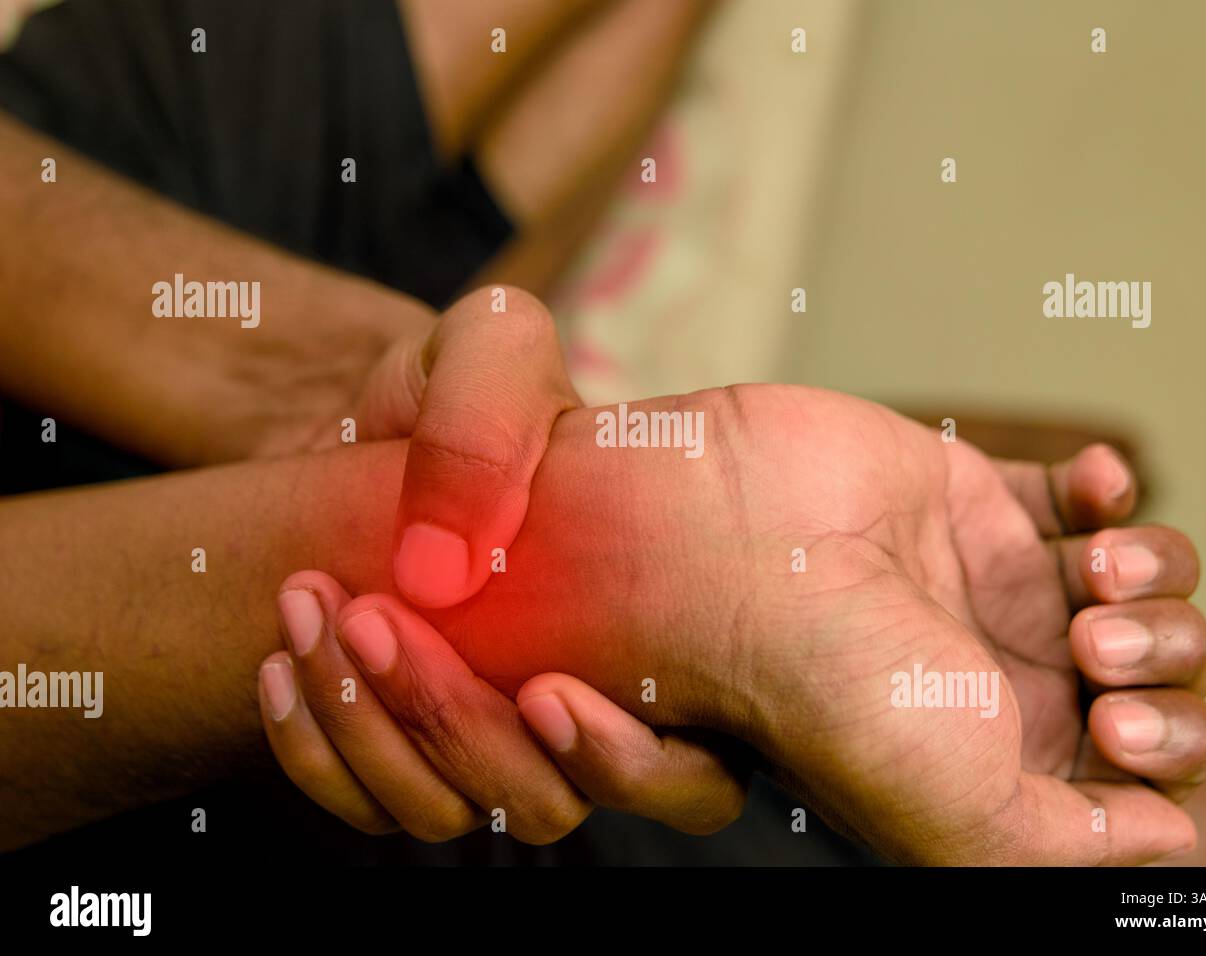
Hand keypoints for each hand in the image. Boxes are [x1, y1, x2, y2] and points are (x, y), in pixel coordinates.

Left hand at [257, 286, 747, 840]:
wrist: (376, 436)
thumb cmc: (462, 397)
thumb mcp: (488, 350)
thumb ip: (489, 418)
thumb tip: (446, 571)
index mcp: (656, 645)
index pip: (690, 775)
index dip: (625, 761)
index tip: (545, 691)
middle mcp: (584, 717)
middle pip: (546, 802)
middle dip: (454, 722)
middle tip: (375, 615)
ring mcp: (491, 747)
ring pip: (445, 812)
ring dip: (371, 726)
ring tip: (313, 611)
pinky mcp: (406, 757)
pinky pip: (362, 803)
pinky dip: (313, 747)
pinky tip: (282, 661)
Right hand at [374, 385, 1205, 863]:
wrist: (724, 544)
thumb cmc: (814, 682)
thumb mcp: (950, 814)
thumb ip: (1068, 850)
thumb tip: (1160, 831)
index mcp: (992, 758)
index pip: (1139, 767)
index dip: (1164, 746)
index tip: (1110, 728)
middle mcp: (995, 674)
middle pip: (1158, 671)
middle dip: (1164, 655)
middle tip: (1089, 649)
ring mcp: (990, 582)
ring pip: (1141, 581)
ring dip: (1154, 573)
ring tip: (1091, 567)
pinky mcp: (978, 498)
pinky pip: (1090, 491)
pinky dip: (1115, 487)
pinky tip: (1090, 496)